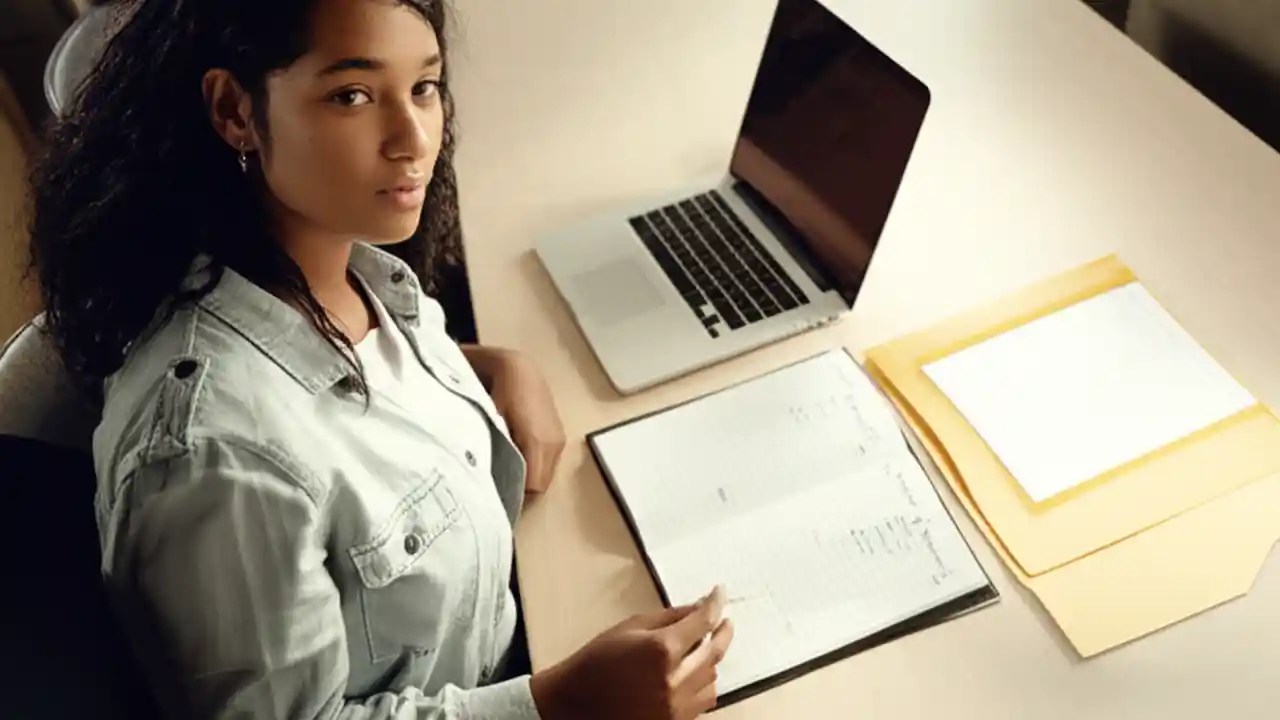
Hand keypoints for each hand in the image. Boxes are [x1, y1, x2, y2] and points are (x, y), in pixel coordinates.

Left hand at [487, 350, 565, 492]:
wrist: (517, 367)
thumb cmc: (498, 390)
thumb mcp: (489, 420)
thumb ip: (492, 450)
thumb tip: (483, 481)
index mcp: (538, 442)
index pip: (532, 487)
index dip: (514, 497)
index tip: (493, 499)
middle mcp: (554, 444)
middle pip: (541, 485)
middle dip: (521, 491)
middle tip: (496, 492)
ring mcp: (559, 440)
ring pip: (545, 475)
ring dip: (528, 479)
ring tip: (504, 476)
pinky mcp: (559, 436)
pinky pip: (548, 464)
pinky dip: (534, 468)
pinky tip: (517, 461)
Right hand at [531, 586, 734, 719]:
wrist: (577, 704)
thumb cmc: (598, 661)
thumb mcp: (630, 628)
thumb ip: (669, 617)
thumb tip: (699, 607)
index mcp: (661, 649)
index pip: (702, 621)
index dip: (715, 604)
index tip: (720, 593)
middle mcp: (674, 679)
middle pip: (714, 650)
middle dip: (723, 631)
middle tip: (725, 621)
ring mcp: (677, 705)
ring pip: (712, 677)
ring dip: (711, 659)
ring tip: (704, 648)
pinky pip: (704, 700)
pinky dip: (703, 683)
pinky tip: (695, 674)